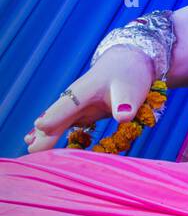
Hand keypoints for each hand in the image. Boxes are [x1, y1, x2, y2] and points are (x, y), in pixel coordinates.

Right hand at [23, 48, 154, 153]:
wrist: (125, 65)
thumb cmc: (128, 76)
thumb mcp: (131, 88)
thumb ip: (126, 103)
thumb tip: (123, 117)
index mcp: (86, 91)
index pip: (69, 104)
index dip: (56, 115)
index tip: (41, 126)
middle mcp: (75, 99)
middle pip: (58, 116)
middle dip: (45, 132)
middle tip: (31, 150)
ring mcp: (75, 106)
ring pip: (56, 121)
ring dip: (44, 134)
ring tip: (29, 146)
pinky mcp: (79, 113)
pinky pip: (61, 124)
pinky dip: (50, 132)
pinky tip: (33, 139)